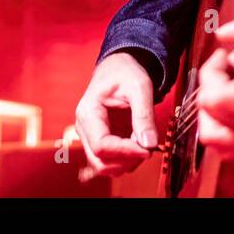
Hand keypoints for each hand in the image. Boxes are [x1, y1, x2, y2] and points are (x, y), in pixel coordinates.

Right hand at [74, 52, 159, 180]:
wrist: (119, 67)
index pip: (101, 146)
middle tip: (148, 148)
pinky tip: (139, 143)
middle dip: (126, 161)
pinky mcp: (101, 140)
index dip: (126, 152)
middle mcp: (84, 127)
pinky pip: (111, 160)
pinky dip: (127, 159)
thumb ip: (144, 115)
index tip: (148, 148)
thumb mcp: (139, 87)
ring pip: (104, 165)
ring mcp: (91, 136)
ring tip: (145, 142)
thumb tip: (149, 143)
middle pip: (99, 161)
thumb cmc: (125, 72)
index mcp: (88, 112)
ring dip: (128, 162)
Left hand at [197, 9, 233, 159]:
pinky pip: (227, 147)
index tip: (228, 53)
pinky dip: (220, 126)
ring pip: (214, 137)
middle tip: (226, 66)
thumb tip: (226, 32)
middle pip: (209, 120)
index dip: (214, 71)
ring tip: (228, 86)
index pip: (219, 100)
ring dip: (212, 110)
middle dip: (210, 86)